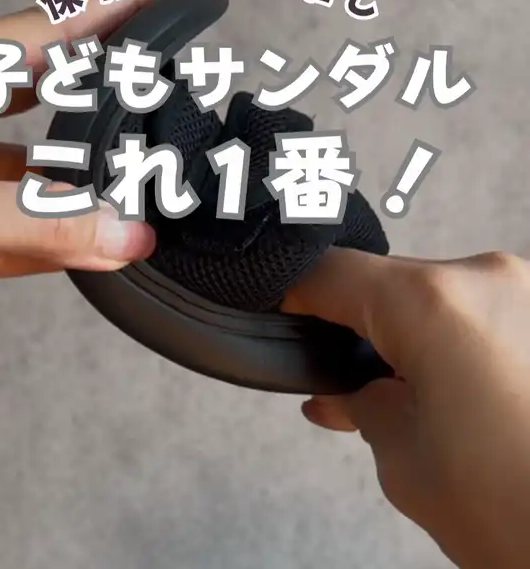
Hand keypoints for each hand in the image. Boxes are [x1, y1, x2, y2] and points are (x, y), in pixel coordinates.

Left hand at [0, 0, 207, 288]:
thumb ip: (31, 225)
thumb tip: (124, 235)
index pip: (58, 22)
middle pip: (51, 77)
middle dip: (115, 70)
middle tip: (173, 60)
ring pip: (29, 156)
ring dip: (82, 171)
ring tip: (136, 173)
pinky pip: (2, 212)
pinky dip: (44, 229)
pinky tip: (78, 240)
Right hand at [282, 248, 529, 568]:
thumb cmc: (526, 512)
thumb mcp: (406, 462)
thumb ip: (365, 406)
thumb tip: (354, 392)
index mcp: (434, 303)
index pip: (332, 272)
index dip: (292, 295)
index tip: (279, 314)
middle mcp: (485, 279)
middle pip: (386, 283)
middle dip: (356, 329)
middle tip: (337, 384)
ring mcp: (526, 294)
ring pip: (435, 298)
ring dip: (408, 341)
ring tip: (397, 403)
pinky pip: (479, 315)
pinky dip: (452, 345)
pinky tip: (440, 392)